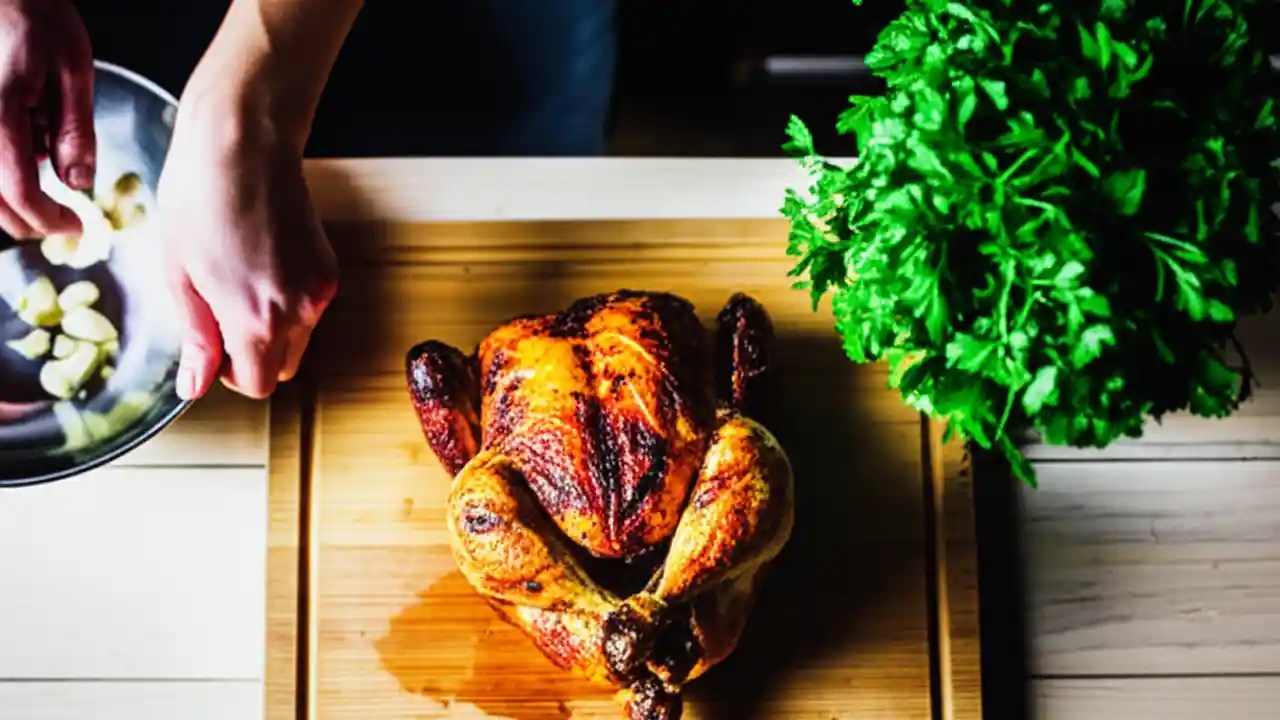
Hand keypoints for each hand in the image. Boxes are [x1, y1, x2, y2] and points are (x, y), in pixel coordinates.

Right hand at [0, 0, 92, 237]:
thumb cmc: (31, 15)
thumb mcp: (72, 69)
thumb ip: (75, 131)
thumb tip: (78, 184)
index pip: (21, 196)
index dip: (52, 221)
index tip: (78, 228)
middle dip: (29, 219)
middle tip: (62, 218)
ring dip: (10, 198)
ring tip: (44, 171)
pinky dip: (0, 172)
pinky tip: (22, 148)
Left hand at [159, 91, 337, 400]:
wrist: (243, 142)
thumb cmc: (199, 196)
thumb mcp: (179, 273)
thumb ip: (196, 337)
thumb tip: (194, 387)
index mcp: (256, 319)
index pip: (257, 384)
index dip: (229, 373)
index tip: (210, 343)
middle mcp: (299, 311)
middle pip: (282, 367)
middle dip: (253, 353)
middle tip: (221, 311)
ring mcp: (320, 290)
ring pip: (298, 338)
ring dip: (271, 327)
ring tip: (240, 276)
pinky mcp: (330, 269)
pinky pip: (310, 308)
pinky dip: (288, 301)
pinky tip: (262, 261)